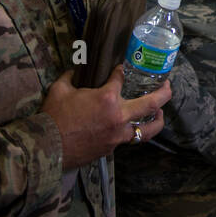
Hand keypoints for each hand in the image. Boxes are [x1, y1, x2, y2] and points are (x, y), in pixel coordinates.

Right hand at [41, 70, 171, 170]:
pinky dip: (134, 132)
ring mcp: (117, 135)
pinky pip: (128, 139)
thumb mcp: (60, 90)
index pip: (120, 79)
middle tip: (168, 85)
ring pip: (147, 130)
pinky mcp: (112, 148)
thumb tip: (74, 70)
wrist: (47, 147)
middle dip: (164, 93)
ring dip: (157, 120)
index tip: (121, 68)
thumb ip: (71, 77)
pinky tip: (133, 127)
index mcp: (107, 98)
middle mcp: (118, 116)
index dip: (121, 71)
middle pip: (151, 104)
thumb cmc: (53, 117)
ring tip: (160, 113)